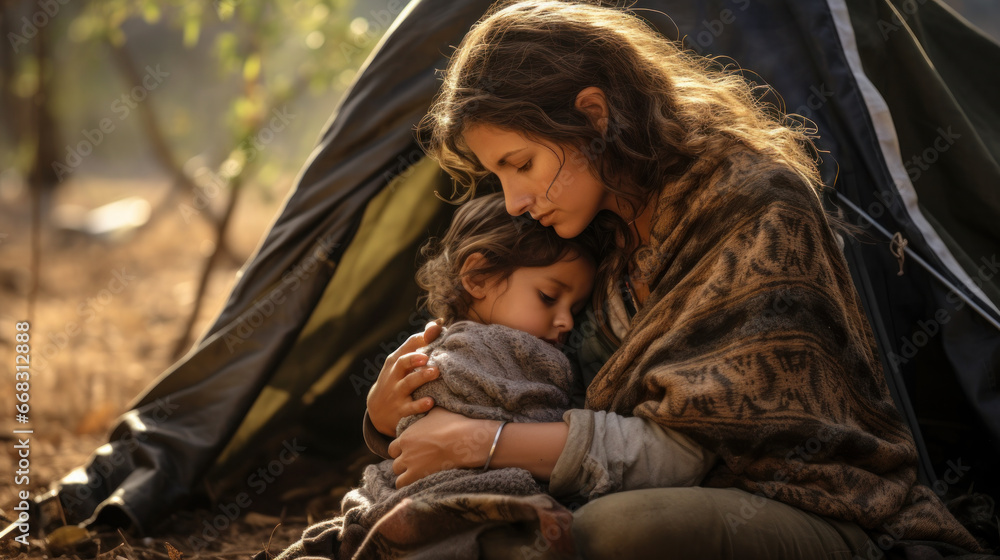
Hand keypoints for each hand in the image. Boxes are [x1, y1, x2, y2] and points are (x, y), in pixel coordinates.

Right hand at [367, 321, 443, 435]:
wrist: (377, 411)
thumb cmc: (396, 380)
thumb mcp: (401, 363)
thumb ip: (418, 345)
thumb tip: (437, 324)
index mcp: (396, 361)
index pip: (409, 345)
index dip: (423, 337)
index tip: (437, 330)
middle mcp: (394, 375)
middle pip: (402, 362)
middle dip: (414, 358)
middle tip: (428, 356)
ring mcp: (396, 393)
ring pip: (408, 383)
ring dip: (421, 377)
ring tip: (434, 372)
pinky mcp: (400, 410)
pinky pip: (410, 408)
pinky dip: (419, 405)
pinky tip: (430, 402)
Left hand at [388, 408, 499, 487]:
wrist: (463, 439)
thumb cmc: (453, 424)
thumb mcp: (437, 412)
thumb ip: (427, 412)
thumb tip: (429, 404)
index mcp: (406, 436)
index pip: (393, 448)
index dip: (401, 451)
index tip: (410, 453)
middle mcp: (405, 451)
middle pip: (395, 463)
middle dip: (404, 464)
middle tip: (415, 465)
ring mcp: (410, 465)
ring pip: (398, 475)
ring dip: (406, 476)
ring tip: (417, 476)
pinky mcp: (417, 476)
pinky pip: (403, 485)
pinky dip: (408, 485)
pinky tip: (417, 483)